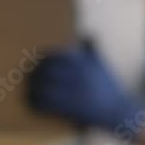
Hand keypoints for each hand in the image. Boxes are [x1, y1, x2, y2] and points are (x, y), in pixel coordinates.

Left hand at [28, 46, 144, 136]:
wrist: (117, 111)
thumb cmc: (107, 86)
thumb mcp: (102, 65)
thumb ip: (92, 49)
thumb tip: (86, 33)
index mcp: (84, 65)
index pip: (56, 57)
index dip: (44, 58)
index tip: (36, 59)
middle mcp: (77, 77)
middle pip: (46, 72)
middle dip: (35, 73)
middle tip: (27, 75)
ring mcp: (72, 93)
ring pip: (43, 88)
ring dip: (32, 88)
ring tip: (28, 88)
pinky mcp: (69, 109)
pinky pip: (45, 104)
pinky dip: (36, 102)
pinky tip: (32, 101)